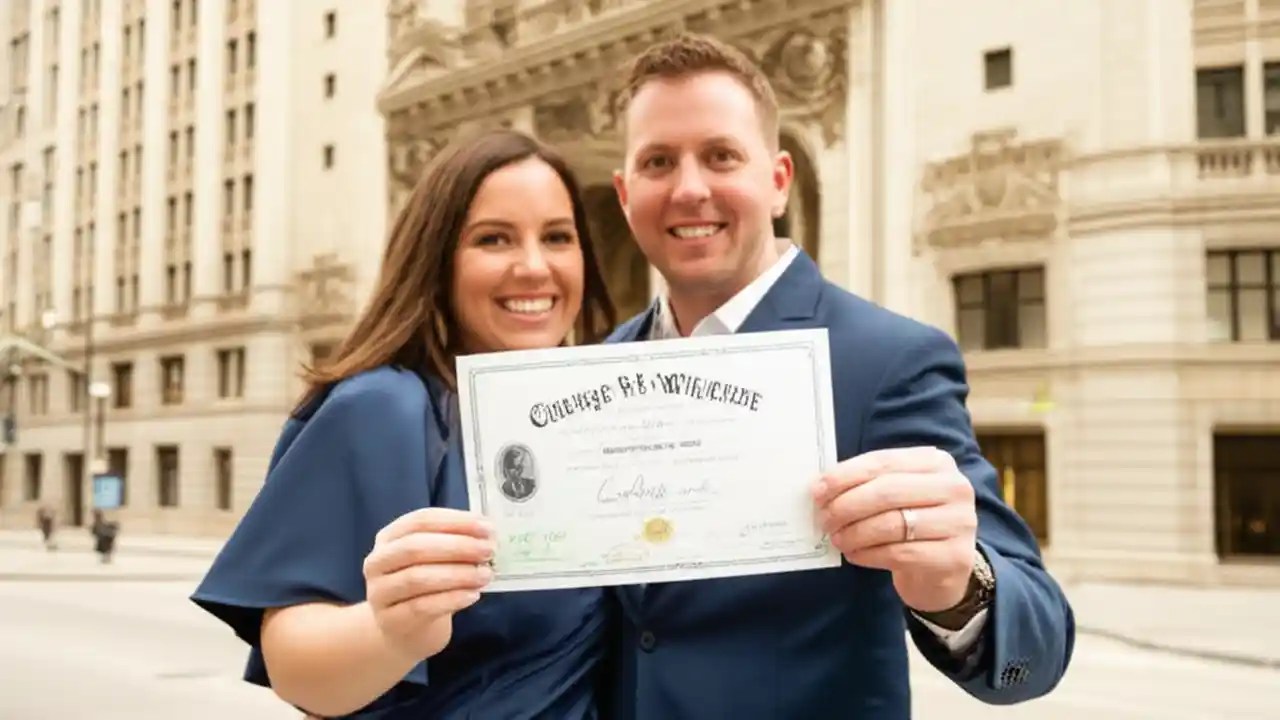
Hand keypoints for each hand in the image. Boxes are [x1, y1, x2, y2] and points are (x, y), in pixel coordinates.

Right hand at [362, 508, 495, 659]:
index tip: (487, 527)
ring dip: (457, 574)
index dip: (456, 521)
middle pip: (415, 547)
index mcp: (390, 537)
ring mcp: (379, 593)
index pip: (421, 520)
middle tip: (489, 551)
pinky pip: (421, 607)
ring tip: (485, 575)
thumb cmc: (425, 586)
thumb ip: (456, 543)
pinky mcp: (390, 621)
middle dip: (457, 546)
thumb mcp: (435, 559)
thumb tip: (488, 534)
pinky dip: (451, 599)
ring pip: (417, 578)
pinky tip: (473, 595)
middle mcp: (378, 562)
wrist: (404, 631)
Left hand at [812, 447, 976, 612]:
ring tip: (837, 538)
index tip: (818, 490)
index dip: (845, 476)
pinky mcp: (954, 557)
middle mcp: (954, 487)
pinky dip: (868, 554)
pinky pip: (899, 553)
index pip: (882, 462)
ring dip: (854, 533)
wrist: (944, 568)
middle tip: (824, 519)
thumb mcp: (897, 495)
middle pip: (886, 492)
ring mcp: (959, 523)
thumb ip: (867, 483)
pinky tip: (854, 554)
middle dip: (846, 506)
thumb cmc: (913, 523)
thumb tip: (821, 486)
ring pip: (891, 524)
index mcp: (936, 462)